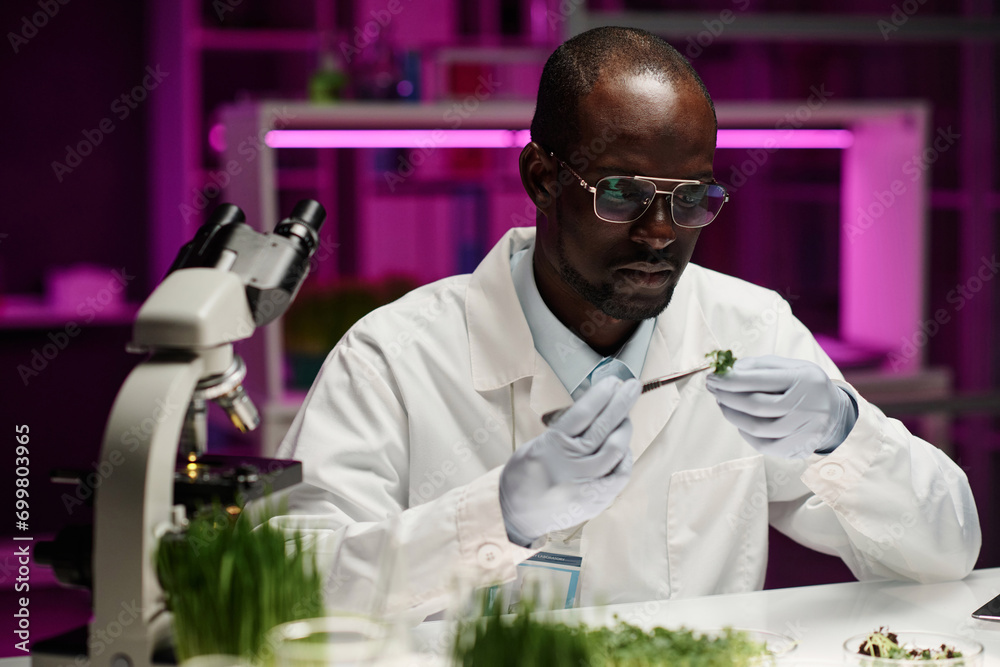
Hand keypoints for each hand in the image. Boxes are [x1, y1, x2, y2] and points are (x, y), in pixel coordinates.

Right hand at [499, 377, 640, 545]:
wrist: (516, 514)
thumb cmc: (526, 473)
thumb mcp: (537, 444)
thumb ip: (565, 430)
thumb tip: (596, 408)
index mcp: (550, 447)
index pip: (582, 414)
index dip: (600, 395)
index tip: (613, 381)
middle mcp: (568, 466)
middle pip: (602, 428)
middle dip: (621, 403)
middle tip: (632, 387)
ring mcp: (584, 485)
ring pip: (615, 450)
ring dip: (624, 428)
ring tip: (625, 418)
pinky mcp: (595, 501)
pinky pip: (620, 474)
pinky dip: (625, 457)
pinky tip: (623, 447)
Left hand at [705, 355, 856, 459]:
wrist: (835, 413)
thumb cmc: (804, 384)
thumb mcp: (790, 367)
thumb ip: (759, 366)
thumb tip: (727, 371)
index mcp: (804, 379)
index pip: (758, 380)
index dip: (729, 380)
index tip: (712, 377)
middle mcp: (807, 405)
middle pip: (755, 405)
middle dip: (726, 396)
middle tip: (713, 389)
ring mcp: (804, 430)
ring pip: (756, 427)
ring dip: (731, 415)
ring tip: (722, 403)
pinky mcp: (799, 448)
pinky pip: (763, 445)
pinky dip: (745, 433)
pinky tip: (739, 422)